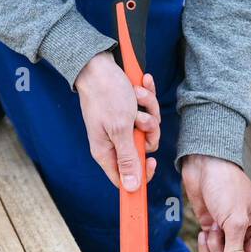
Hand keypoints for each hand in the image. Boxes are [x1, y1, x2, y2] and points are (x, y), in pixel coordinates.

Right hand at [74, 52, 159, 191]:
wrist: (98, 64)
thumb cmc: (106, 94)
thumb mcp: (120, 130)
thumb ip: (128, 159)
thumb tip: (132, 188)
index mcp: (107, 151)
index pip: (126, 178)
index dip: (142, 174)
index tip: (152, 161)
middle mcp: (115, 140)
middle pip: (144, 148)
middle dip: (148, 129)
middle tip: (140, 116)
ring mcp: (124, 124)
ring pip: (150, 127)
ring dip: (148, 108)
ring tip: (136, 95)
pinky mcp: (130, 109)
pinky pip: (148, 109)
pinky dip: (146, 97)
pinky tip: (141, 85)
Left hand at [182, 154, 250, 251]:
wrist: (204, 166)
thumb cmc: (226, 184)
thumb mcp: (235, 220)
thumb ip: (237, 250)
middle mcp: (248, 228)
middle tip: (221, 241)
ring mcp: (230, 228)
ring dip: (215, 245)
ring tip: (214, 229)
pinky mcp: (214, 226)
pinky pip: (211, 247)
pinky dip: (207, 242)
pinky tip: (207, 230)